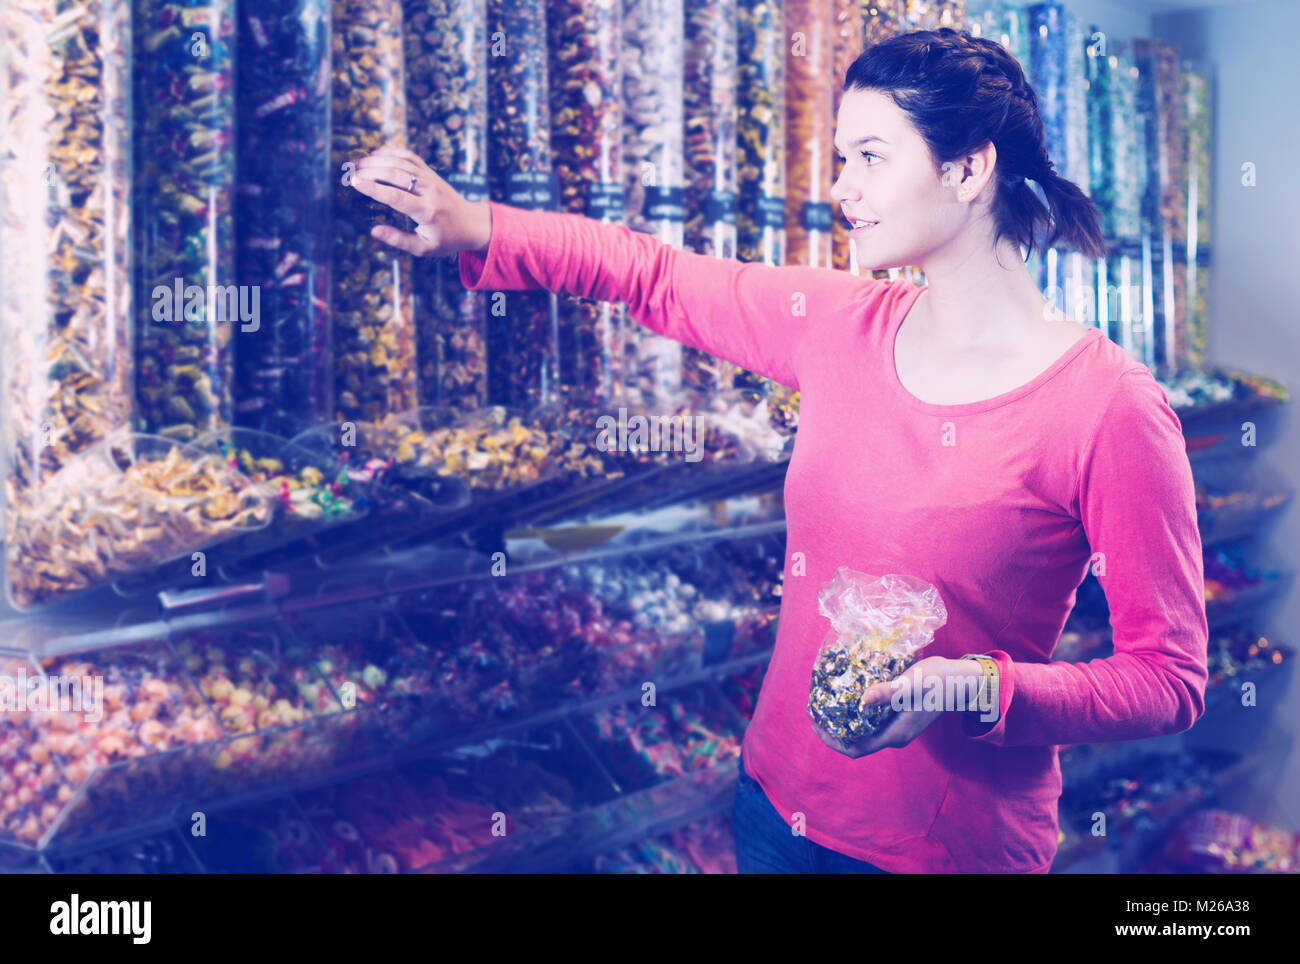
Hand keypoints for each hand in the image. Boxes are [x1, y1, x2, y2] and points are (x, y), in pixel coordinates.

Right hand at [347, 146, 491, 256]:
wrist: (471, 224)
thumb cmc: (446, 239)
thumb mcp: (424, 248)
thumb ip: (399, 240)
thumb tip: (375, 231)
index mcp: (427, 212)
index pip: (396, 196)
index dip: (374, 188)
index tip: (355, 182)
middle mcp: (429, 191)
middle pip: (395, 174)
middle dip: (370, 171)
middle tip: (350, 173)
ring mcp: (431, 179)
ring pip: (401, 163)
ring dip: (377, 160)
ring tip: (356, 164)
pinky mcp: (431, 173)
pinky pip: (410, 157)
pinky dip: (392, 152)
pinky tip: (376, 154)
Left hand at [813, 656, 983, 758]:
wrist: (962, 680)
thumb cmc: (939, 681)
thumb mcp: (911, 683)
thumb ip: (887, 693)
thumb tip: (861, 702)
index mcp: (895, 735)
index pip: (854, 748)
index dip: (831, 739)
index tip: (814, 721)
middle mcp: (894, 736)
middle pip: (854, 741)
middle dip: (832, 727)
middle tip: (815, 707)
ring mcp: (897, 727)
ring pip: (861, 730)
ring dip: (842, 719)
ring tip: (826, 700)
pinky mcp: (899, 716)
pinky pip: (871, 720)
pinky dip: (855, 710)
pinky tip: (847, 693)